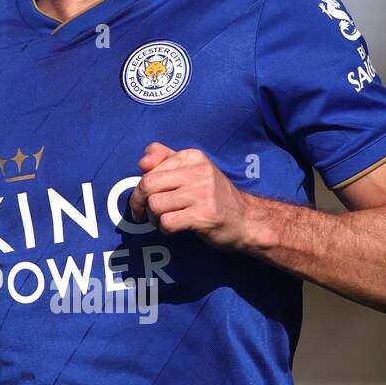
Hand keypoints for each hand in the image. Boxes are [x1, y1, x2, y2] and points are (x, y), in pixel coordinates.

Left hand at [127, 142, 250, 249]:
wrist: (246, 220)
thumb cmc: (214, 197)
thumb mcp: (193, 170)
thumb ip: (166, 159)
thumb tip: (142, 162)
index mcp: (193, 156)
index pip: (149, 167)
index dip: (139, 186)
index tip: (142, 198)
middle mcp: (199, 171)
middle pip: (147, 185)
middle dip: (139, 203)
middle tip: (143, 214)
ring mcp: (203, 193)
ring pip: (155, 205)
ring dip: (153, 218)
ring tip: (164, 220)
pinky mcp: (204, 215)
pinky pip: (167, 222)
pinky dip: (165, 229)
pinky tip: (175, 228)